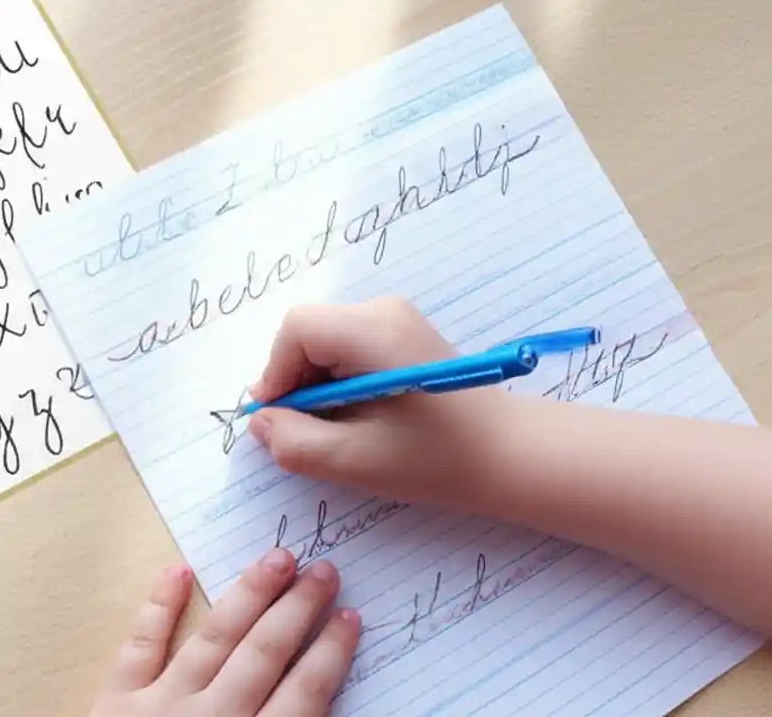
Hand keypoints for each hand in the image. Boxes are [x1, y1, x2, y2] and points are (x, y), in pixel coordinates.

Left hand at [90, 549, 359, 716]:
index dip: (331, 654)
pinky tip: (180, 569)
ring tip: (277, 557)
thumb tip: (316, 712)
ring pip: (214, 639)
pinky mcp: (114, 703)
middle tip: (325, 568)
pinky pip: (140, 644)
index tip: (351, 617)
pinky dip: (161, 605)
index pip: (304, 697)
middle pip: (265, 655)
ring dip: (250, 595)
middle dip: (298, 609)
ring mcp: (159, 708)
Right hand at [247, 297, 510, 507]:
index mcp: (373, 331)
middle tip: (309, 431)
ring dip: (317, 384)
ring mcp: (396, 319)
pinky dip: (338, 381)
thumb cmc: (438, 460)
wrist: (510, 454)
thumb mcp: (355, 461)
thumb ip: (295, 441)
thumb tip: (261, 421)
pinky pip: (347, 347)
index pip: (296, 331)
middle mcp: (383, 311)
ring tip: (339, 428)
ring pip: (325, 342)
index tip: (280, 420)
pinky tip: (360, 416)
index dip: (276, 375)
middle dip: (296, 381)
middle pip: (308, 333)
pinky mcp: (403, 335)